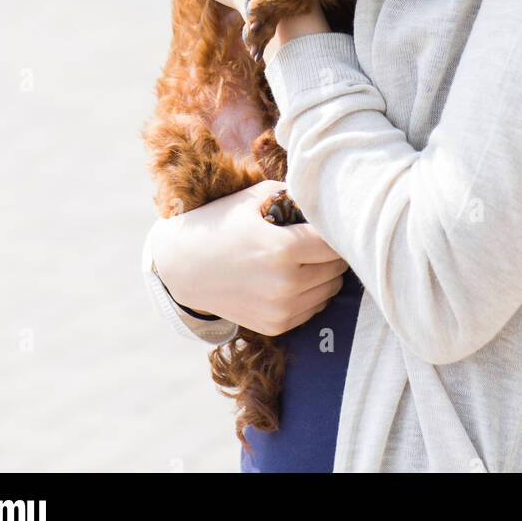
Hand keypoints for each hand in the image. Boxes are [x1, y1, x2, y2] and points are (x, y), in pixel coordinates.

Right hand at [151, 182, 349, 335]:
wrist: (183, 266)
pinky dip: (312, 292)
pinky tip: (293, 275)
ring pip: (331, 290)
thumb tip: (327, 196)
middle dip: (333, 250)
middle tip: (316, 236)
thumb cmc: (222, 223)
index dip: (336, 228)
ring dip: (325, 272)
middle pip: (338, 267)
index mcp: (285, 248)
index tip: (328, 220)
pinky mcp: (276, 326)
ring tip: (305, 256)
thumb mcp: (256, 196)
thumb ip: (296, 194)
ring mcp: (281, 309)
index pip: (336, 242)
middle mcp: (287, 284)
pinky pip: (314, 308)